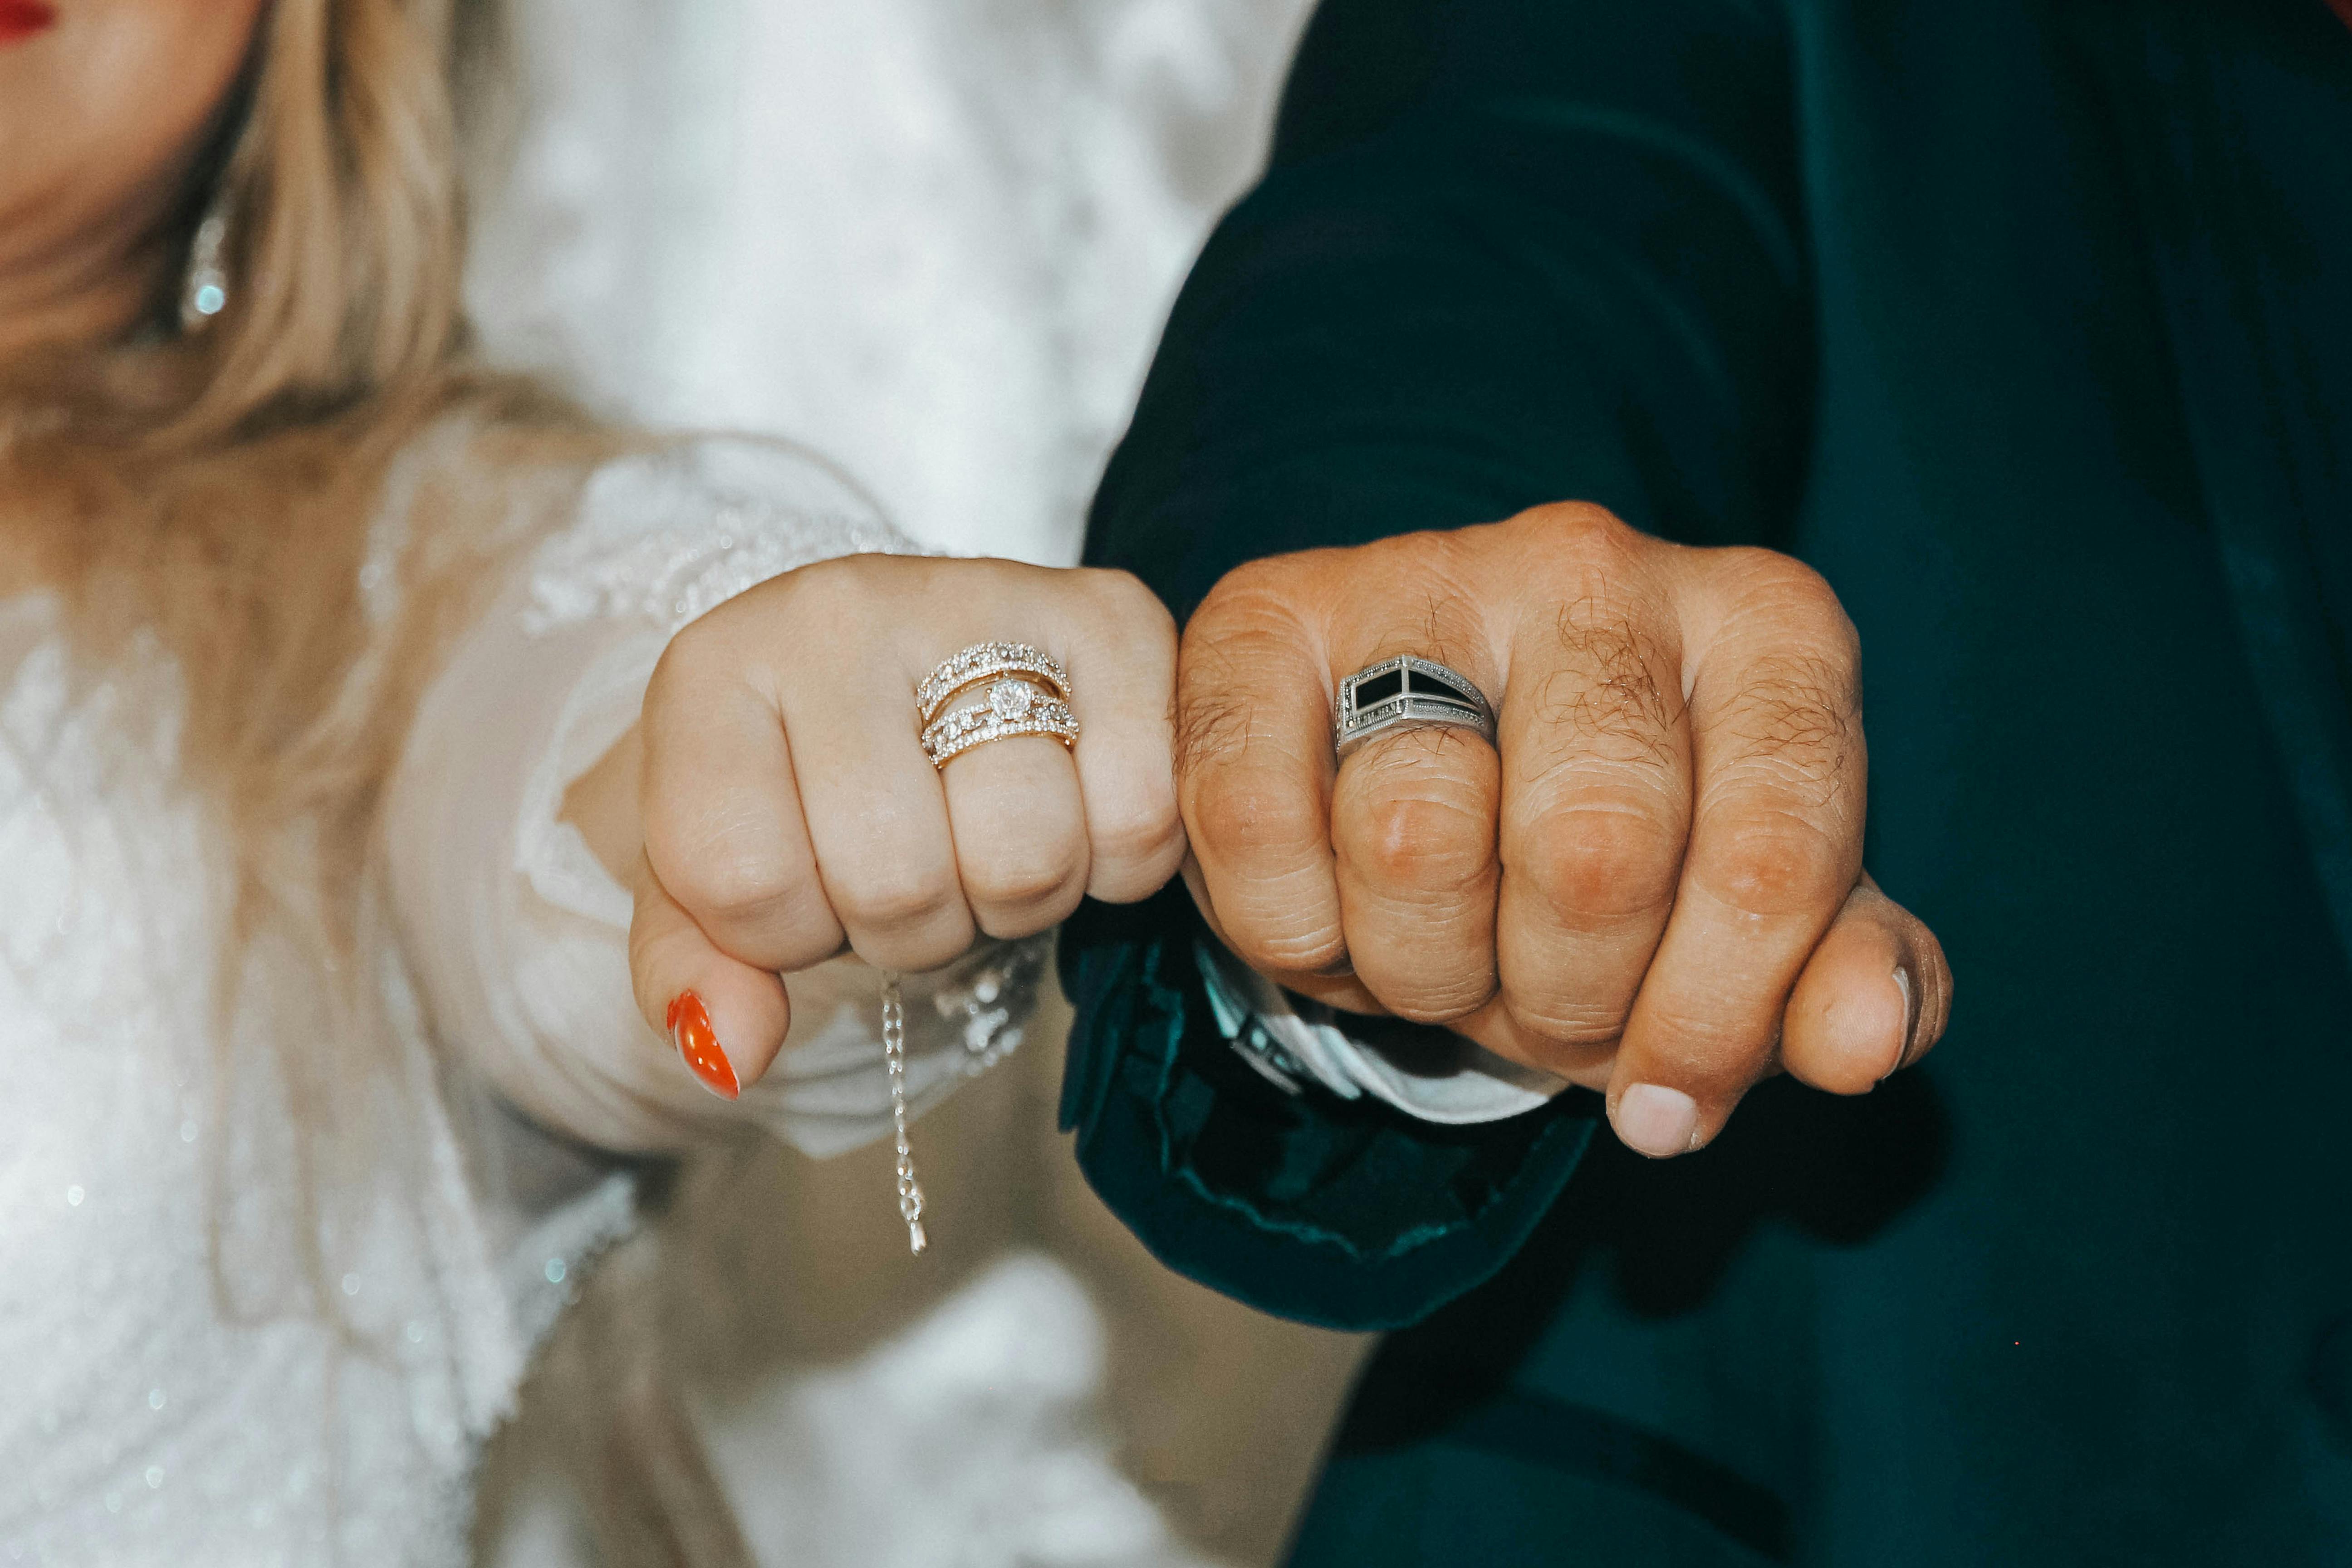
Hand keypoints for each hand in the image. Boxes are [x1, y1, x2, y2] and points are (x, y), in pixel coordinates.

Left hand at [567, 555, 1183, 1098]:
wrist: (902, 668)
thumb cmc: (801, 786)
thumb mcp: (706, 880)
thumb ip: (689, 970)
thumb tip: (730, 1055)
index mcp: (716, 671)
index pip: (745, 880)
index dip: (789, 931)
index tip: (808, 879)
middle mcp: (843, 609)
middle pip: (897, 878)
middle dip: (914, 923)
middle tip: (917, 865)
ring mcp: (984, 596)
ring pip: (1025, 855)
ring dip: (1015, 896)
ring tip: (988, 837)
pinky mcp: (1111, 614)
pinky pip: (1136, 818)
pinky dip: (1115, 859)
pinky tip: (1072, 805)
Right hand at [1174, 503, 1951, 1155]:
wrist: (1423, 770)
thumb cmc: (1615, 860)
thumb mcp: (1745, 929)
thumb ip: (1835, 979)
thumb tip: (1864, 1045)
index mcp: (1765, 630)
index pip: (1773, 857)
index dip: (1713, 1020)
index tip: (1669, 1095)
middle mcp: (1597, 569)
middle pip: (1594, 854)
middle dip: (1563, 996)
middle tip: (1543, 1001)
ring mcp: (1419, 573)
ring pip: (1416, 837)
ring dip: (1420, 967)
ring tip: (1436, 944)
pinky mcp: (1260, 613)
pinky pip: (1255, 822)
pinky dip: (1289, 926)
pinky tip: (1328, 902)